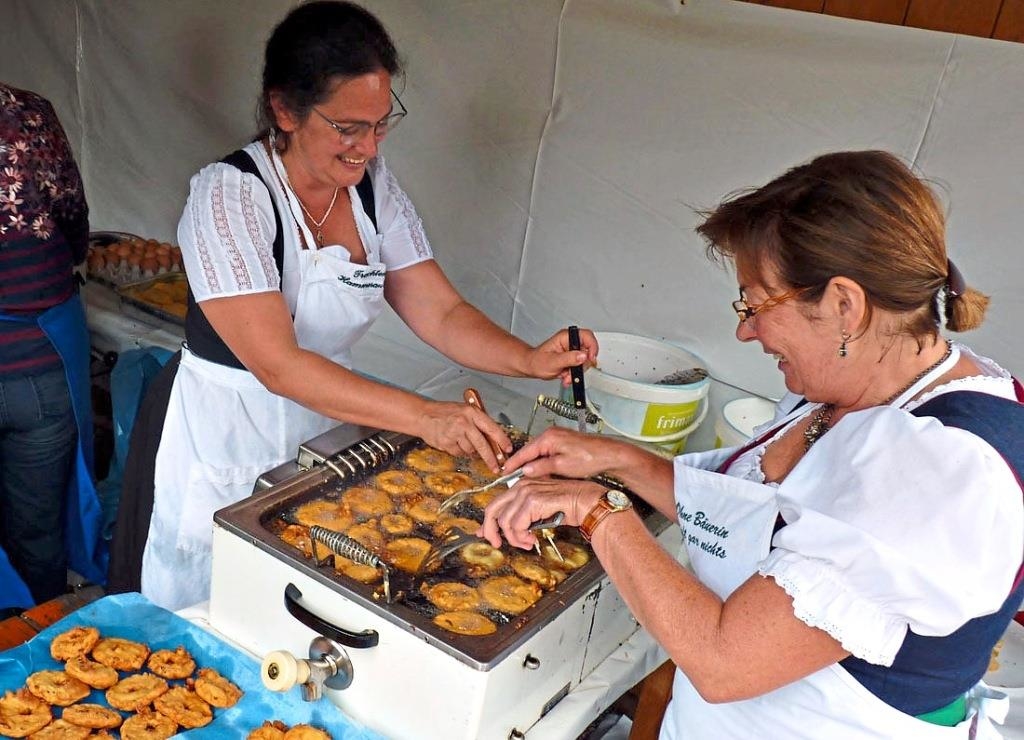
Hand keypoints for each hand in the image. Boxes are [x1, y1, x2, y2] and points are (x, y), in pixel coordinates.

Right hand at [417, 400, 510, 467]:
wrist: (424, 415)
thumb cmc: (446, 412)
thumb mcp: (466, 411)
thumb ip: (480, 423)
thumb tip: (495, 440)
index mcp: (472, 412)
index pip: (492, 428)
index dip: (502, 440)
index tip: (508, 449)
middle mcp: (464, 422)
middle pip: (482, 444)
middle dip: (491, 458)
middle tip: (497, 467)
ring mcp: (454, 433)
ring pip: (471, 450)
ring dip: (471, 451)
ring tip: (464, 441)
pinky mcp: (446, 443)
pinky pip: (459, 453)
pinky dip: (460, 451)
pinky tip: (454, 442)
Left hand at [479, 477, 605, 549]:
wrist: (586, 502)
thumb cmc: (567, 506)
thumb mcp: (538, 512)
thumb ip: (521, 518)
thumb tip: (505, 532)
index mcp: (521, 486)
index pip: (495, 503)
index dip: (488, 522)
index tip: (485, 534)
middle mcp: (520, 486)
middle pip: (492, 510)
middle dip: (491, 530)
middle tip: (497, 543)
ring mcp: (525, 492)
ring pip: (505, 522)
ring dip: (514, 538)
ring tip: (527, 543)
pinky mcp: (532, 501)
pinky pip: (517, 526)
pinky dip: (522, 537)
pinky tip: (532, 539)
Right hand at [502, 426, 618, 479]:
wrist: (610, 454)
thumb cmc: (590, 458)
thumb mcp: (562, 466)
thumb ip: (542, 467)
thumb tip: (526, 470)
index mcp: (548, 438)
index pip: (524, 451)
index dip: (513, 463)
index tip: (504, 473)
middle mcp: (551, 434)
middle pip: (530, 451)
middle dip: (521, 464)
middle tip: (512, 478)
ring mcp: (558, 438)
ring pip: (538, 453)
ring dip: (532, 464)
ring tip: (524, 478)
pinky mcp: (564, 443)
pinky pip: (547, 452)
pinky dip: (542, 461)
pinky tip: (540, 471)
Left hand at [523, 328, 598, 384]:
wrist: (533, 367)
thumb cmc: (537, 361)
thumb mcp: (553, 361)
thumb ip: (569, 358)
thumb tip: (583, 356)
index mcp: (566, 337)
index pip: (587, 336)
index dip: (592, 347)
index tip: (590, 358)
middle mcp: (570, 342)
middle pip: (588, 351)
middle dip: (581, 365)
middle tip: (573, 372)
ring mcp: (572, 351)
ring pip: (585, 362)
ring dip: (577, 372)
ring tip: (566, 376)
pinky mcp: (572, 359)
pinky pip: (580, 367)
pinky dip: (574, 375)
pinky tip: (566, 376)